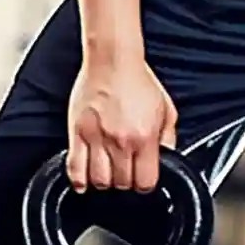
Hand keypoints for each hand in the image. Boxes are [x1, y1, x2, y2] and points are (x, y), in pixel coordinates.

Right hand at [67, 56, 177, 193]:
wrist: (113, 60)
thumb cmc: (139, 80)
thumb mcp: (166, 109)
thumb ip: (169, 138)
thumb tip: (167, 157)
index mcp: (144, 137)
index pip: (145, 182)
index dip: (145, 184)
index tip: (142, 178)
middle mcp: (120, 141)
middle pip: (122, 183)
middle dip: (126, 182)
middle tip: (125, 172)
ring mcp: (97, 138)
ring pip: (99, 181)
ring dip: (105, 182)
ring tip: (109, 173)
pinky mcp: (77, 132)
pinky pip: (75, 167)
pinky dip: (80, 180)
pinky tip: (85, 182)